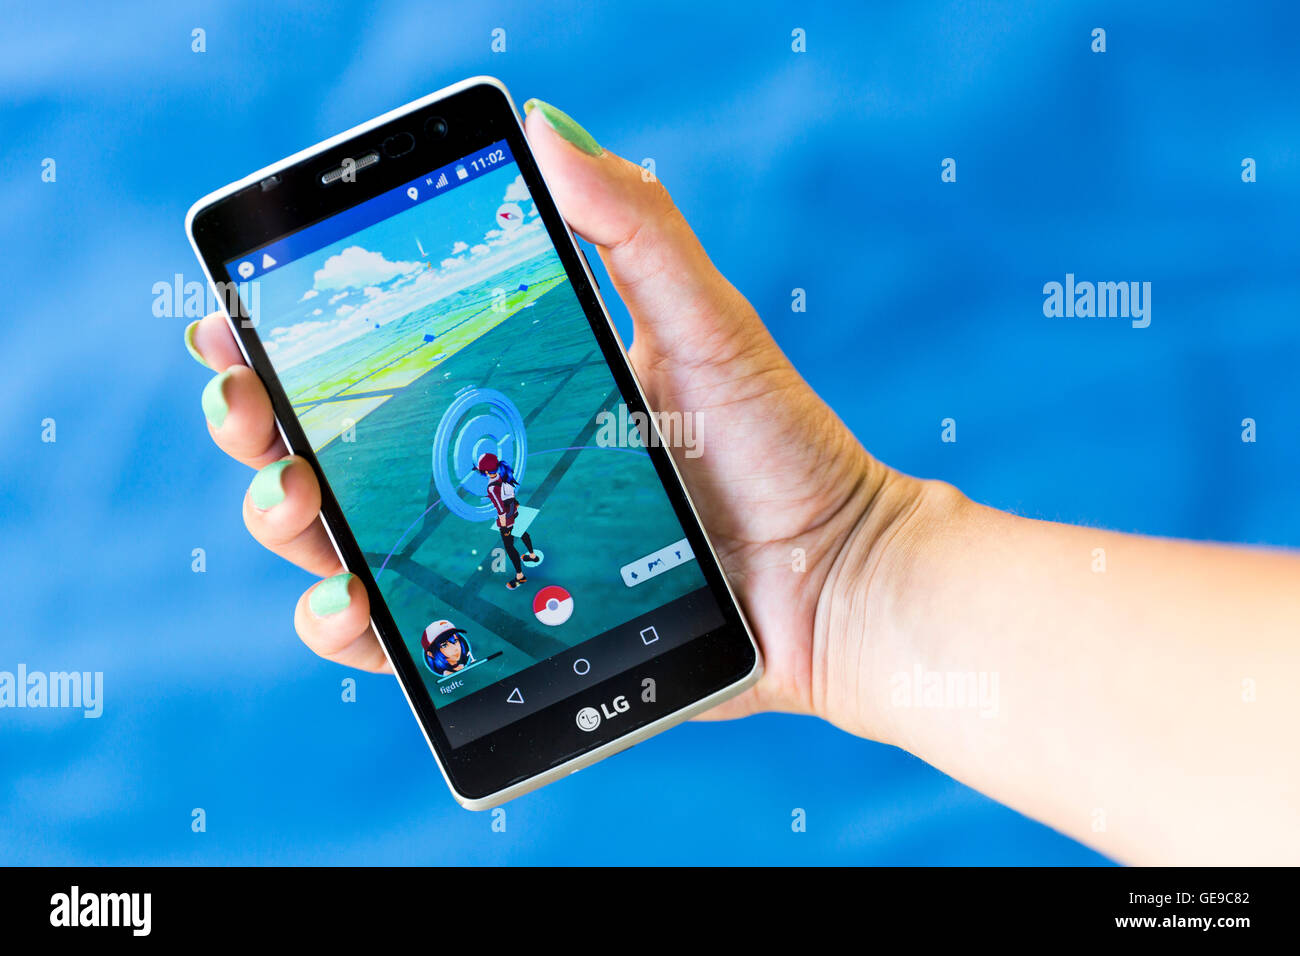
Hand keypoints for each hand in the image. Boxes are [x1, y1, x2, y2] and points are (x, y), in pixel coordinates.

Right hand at [184, 98, 926, 736]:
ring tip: (293, 501)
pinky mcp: (507, 632)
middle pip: (331, 449)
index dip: (292, 339)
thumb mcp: (704, 323)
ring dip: (285, 520)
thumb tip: (545, 125)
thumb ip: (630, 229)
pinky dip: (350, 626)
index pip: (378, 361)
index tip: (237, 316)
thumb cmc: (777, 447)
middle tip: (248, 411)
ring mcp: (489, 556)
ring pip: (343, 542)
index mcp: (513, 392)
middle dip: (261, 425)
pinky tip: (350, 603)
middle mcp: (485, 474)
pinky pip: (403, 639)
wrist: (828, 579)